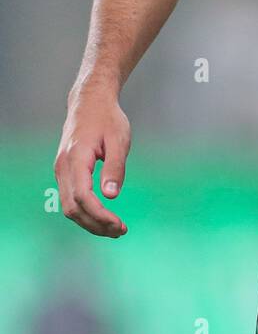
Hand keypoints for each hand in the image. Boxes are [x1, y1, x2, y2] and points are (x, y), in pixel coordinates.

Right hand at [54, 82, 130, 237]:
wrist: (90, 102)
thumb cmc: (107, 119)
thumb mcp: (118, 140)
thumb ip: (114, 168)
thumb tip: (111, 196)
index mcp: (76, 159)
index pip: (82, 197)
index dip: (99, 215)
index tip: (118, 225)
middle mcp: (63, 168)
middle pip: (72, 208)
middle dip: (95, 224)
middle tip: (120, 231)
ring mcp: (61, 170)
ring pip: (69, 207)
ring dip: (90, 221)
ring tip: (114, 228)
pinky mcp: (64, 172)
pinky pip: (70, 199)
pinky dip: (85, 212)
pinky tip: (102, 216)